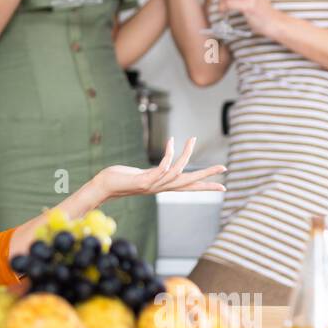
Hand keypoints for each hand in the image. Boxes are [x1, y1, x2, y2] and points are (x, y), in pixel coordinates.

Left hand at [95, 137, 225, 197]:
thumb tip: (165, 167)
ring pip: (177, 171)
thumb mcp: (143, 175)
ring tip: (193, 139)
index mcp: (162, 186)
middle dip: (207, 175)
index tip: (223, 187)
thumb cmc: (121, 179)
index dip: (205, 186)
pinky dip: (168, 154)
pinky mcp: (144, 181)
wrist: (103, 186)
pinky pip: (161, 167)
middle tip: (223, 167)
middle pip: (189, 182)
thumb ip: (156, 173)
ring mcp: (153, 185)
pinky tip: (171, 141)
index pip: (188, 187)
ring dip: (186, 154)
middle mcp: (160, 188)